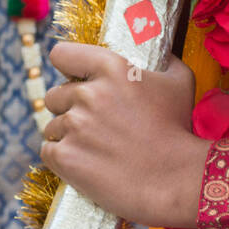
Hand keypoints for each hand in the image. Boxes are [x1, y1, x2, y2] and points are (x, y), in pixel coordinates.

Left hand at [40, 43, 211, 228]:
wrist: (175, 179)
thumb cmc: (179, 129)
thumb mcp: (180, 81)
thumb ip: (165, 60)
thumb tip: (159, 48)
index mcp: (111, 67)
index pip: (62, 55)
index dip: (67, 67)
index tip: (74, 77)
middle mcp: (88, 93)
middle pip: (55, 95)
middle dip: (69, 107)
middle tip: (93, 123)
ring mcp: (74, 126)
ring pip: (52, 126)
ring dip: (67, 135)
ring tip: (93, 148)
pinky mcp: (65, 157)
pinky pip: (48, 151)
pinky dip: (61, 158)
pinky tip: (83, 163)